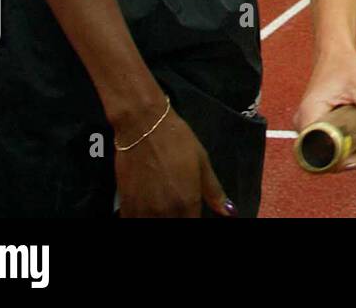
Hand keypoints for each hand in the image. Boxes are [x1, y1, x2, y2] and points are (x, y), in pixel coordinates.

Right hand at [114, 106, 233, 216]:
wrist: (143, 126)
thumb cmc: (176, 141)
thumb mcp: (203, 162)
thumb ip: (214, 192)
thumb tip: (229, 212)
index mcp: (187, 203)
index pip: (193, 225)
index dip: (195, 219)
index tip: (194, 212)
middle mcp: (165, 212)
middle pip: (173, 227)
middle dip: (179, 219)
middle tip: (180, 207)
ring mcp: (142, 211)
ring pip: (152, 226)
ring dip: (160, 219)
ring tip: (164, 208)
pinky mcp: (125, 205)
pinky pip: (132, 220)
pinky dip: (142, 217)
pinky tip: (147, 209)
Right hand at [295, 46, 355, 170]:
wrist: (335, 50)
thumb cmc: (345, 64)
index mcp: (309, 116)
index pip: (320, 156)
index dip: (343, 162)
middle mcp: (303, 125)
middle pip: (325, 158)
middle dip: (351, 157)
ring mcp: (309, 126)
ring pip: (329, 152)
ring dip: (351, 151)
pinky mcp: (317, 125)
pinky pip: (330, 143)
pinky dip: (348, 143)